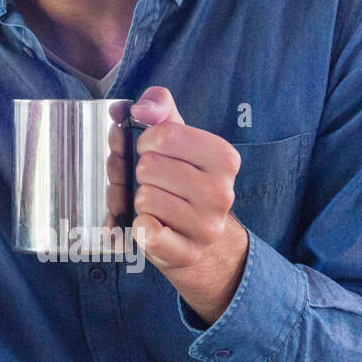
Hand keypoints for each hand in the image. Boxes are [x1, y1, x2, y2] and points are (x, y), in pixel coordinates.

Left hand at [128, 86, 249, 323]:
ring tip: (151, 202)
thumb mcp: (177, 137)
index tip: (150, 149)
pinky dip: (138, 227)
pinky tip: (149, 224)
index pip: (165, 135)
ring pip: (144, 197)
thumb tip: (140, 108)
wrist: (198, 236)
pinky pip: (147, 233)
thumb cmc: (181, 178)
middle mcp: (222, 193)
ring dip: (137, 199)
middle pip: (149, 166)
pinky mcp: (186, 253)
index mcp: (224, 158)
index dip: (146, 140)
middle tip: (150, 180)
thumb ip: (160, 108)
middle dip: (139, 172)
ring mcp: (207, 227)